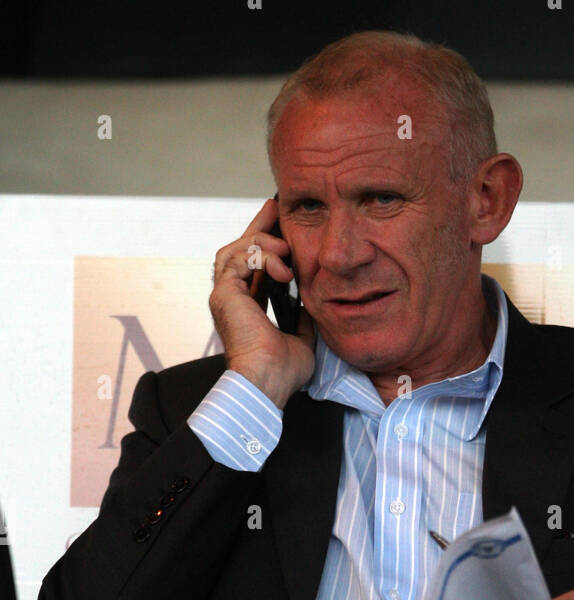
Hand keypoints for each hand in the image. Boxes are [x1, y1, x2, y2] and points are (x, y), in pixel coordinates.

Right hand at [209, 196, 314, 409]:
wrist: (268, 384)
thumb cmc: (283, 372)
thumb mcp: (303, 338)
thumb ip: (305, 319)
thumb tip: (314, 306)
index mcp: (246, 307)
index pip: (252, 266)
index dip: (266, 244)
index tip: (283, 228)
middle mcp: (231, 298)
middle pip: (239, 249)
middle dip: (259, 226)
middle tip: (276, 208)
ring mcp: (224, 295)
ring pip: (236, 248)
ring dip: (264, 242)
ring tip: (287, 249)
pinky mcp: (224, 293)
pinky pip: (240, 258)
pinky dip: (263, 257)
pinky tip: (284, 269)